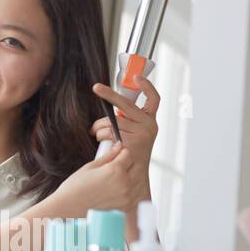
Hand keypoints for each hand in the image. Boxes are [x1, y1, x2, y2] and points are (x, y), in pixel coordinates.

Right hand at [50, 140, 138, 217]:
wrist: (69, 208)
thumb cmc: (75, 187)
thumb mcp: (91, 166)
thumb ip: (108, 156)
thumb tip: (118, 146)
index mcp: (115, 170)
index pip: (128, 154)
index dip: (121, 152)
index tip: (115, 154)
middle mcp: (125, 184)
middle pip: (137, 166)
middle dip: (128, 163)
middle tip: (116, 165)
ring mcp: (127, 197)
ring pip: (140, 181)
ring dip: (132, 176)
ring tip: (116, 178)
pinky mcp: (126, 207)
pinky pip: (137, 194)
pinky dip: (132, 190)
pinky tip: (120, 189)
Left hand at [89, 74, 159, 209]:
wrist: (133, 174)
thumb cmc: (129, 151)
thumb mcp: (131, 132)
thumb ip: (125, 118)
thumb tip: (110, 105)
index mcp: (149, 119)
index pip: (154, 99)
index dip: (147, 86)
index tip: (136, 76)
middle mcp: (149, 125)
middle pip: (126, 105)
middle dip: (109, 95)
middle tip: (96, 88)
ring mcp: (141, 134)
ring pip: (112, 120)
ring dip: (99, 125)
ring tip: (95, 132)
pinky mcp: (132, 143)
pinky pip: (110, 131)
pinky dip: (100, 133)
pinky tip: (99, 137)